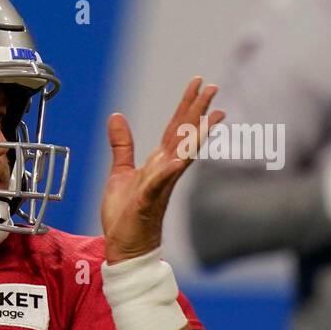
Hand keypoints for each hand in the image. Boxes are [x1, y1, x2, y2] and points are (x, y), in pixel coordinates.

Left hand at [101, 76, 223, 262]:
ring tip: (210, 117)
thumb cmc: (126, 213)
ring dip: (195, 137)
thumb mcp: (120, 171)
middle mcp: (165, 170)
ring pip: (181, 156)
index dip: (186, 105)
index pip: (176, 128)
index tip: (199, 83)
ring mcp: (160, 185)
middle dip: (197, 110)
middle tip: (213, 86)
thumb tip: (117, 116)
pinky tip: (177, 161)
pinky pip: (160, 184)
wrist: (125, 246)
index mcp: (158, 162)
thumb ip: (122, 144)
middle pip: (183, 135)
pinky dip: (168, 172)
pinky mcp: (147, 201)